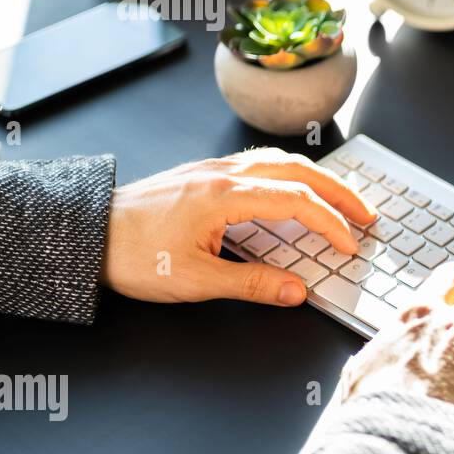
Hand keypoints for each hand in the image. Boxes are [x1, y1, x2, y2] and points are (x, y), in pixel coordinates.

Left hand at [102, 148, 375, 306]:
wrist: (85, 234)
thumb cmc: (132, 256)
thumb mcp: (195, 281)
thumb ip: (252, 285)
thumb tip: (297, 292)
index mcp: (225, 196)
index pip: (298, 202)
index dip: (331, 224)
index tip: (350, 245)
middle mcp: (224, 174)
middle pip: (300, 172)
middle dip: (341, 193)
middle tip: (368, 214)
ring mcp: (214, 169)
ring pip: (282, 161)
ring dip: (320, 179)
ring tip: (342, 200)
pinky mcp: (204, 174)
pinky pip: (261, 162)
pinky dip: (292, 173)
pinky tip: (296, 188)